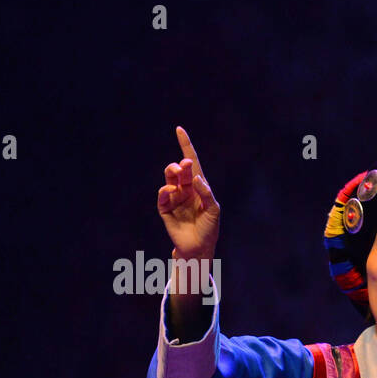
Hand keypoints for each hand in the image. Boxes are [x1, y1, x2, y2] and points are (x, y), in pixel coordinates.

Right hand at [157, 125, 219, 260]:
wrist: (200, 248)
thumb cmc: (209, 228)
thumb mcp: (213, 210)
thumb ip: (206, 193)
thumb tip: (196, 177)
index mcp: (198, 187)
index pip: (191, 164)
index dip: (185, 146)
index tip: (179, 130)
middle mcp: (185, 190)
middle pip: (179, 170)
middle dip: (180, 164)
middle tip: (185, 165)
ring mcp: (174, 199)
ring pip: (169, 179)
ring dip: (172, 173)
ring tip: (177, 172)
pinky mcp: (165, 209)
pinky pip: (163, 196)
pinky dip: (165, 191)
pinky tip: (171, 191)